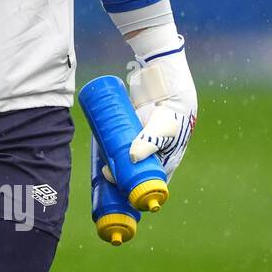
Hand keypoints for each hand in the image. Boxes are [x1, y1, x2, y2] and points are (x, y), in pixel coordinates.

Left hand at [106, 35, 197, 183]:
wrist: (163, 78)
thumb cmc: (170, 106)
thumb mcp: (162, 125)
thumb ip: (149, 140)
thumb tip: (132, 158)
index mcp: (170, 156)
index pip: (155, 179)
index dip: (140, 188)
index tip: (124, 193)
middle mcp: (158, 149)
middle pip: (138, 169)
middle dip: (123, 176)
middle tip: (106, 176)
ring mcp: (145, 137)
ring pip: (128, 155)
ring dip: (116, 163)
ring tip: (101, 168)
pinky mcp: (134, 125)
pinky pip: (122, 139)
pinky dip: (113, 147)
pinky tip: (101, 152)